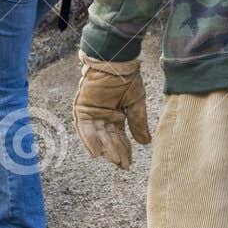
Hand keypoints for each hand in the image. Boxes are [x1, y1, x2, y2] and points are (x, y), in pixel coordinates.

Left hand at [73, 52, 150, 169]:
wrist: (116, 62)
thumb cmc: (127, 78)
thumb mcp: (136, 103)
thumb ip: (138, 123)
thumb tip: (145, 143)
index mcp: (115, 115)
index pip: (119, 137)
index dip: (125, 150)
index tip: (129, 163)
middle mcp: (102, 116)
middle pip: (109, 139)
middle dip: (116, 152)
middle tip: (123, 165)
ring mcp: (92, 113)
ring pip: (98, 136)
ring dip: (105, 148)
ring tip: (114, 160)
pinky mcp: (82, 108)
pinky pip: (85, 128)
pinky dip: (89, 140)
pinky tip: (97, 153)